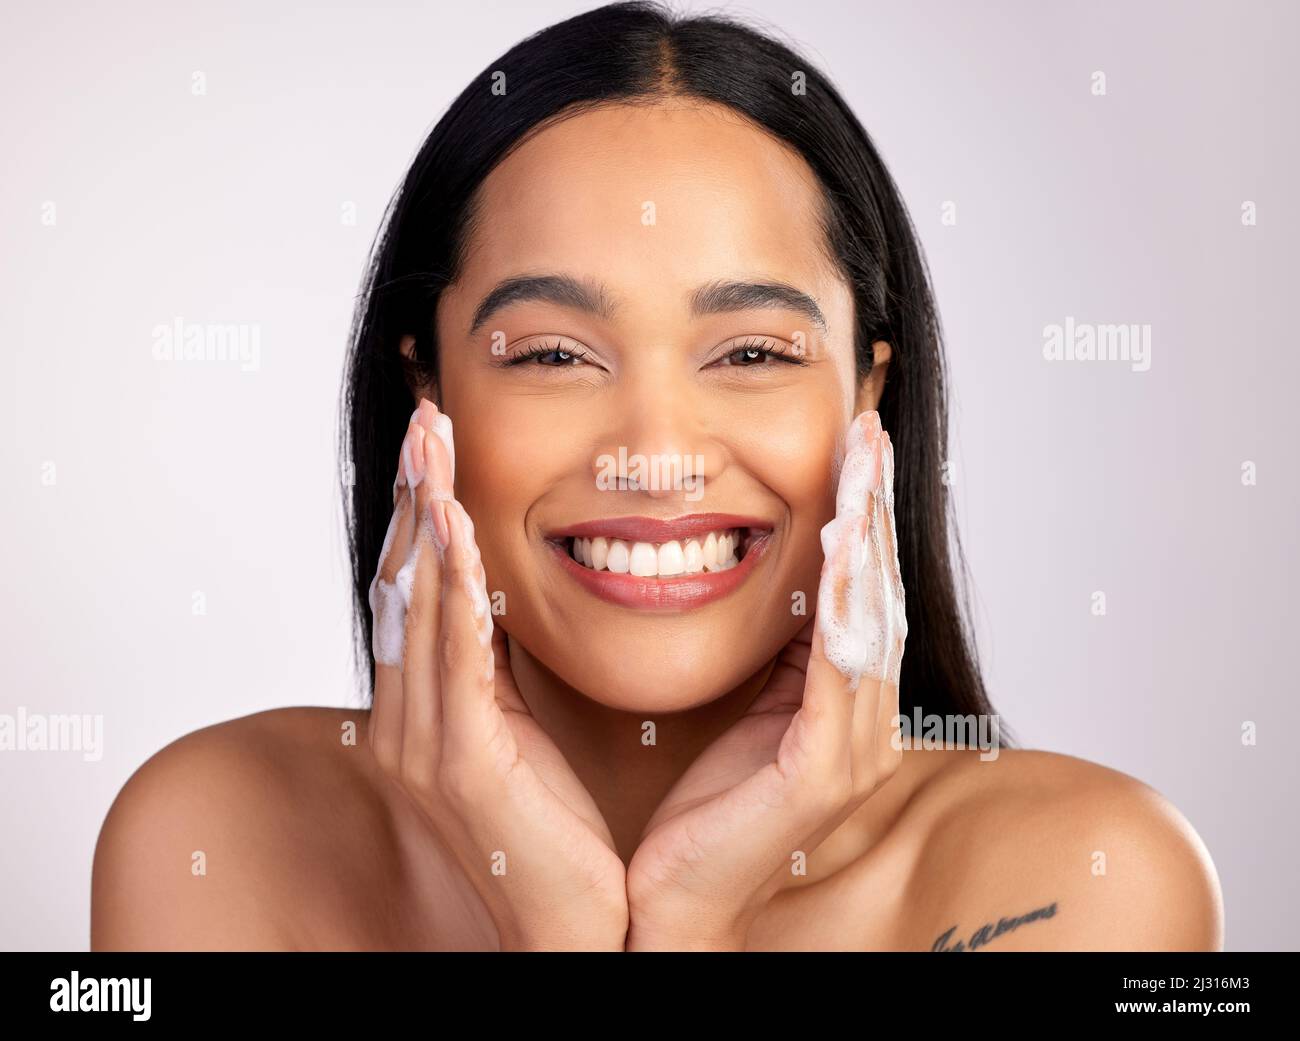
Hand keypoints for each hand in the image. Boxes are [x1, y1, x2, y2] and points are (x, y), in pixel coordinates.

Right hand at [367, 399, 627, 950]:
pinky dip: (450, 585)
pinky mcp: (458, 762)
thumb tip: (502, 603)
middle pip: (404, 583)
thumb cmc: (553, 833)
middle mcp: (409, 720)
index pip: (417, 592)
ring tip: (433, 444)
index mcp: (425, 711)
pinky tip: (454, 529)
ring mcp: (425, 742)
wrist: (571, 928)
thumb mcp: (522, 735)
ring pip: (419, 605)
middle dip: (416, 494)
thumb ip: (499, 674)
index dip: (422, 513)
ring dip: (427, 516)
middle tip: (426, 418)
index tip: (436, 446)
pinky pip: (452, 656)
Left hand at [625, 410, 906, 949]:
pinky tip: (841, 539)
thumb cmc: (699, 809)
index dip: (862, 517)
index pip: (861, 593)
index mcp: (845, 706)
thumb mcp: (741, 710)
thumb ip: (772, 656)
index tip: (856, 446)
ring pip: (871, 616)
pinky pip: (841, 665)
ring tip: (864, 461)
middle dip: (875, 506)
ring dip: (868, 533)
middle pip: (879, 592)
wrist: (672, 900)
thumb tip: (773, 579)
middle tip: (871, 431)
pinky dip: (845, 598)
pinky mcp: (824, 769)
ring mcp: (853, 747)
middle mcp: (865, 722)